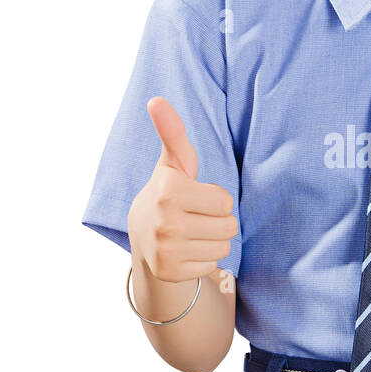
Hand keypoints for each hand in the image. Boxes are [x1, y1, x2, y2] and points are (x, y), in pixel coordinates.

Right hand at [127, 96, 238, 286]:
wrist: (142, 238)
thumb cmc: (168, 194)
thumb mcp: (172, 164)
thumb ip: (172, 133)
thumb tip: (156, 100)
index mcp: (168, 190)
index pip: (225, 201)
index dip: (214, 199)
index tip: (193, 198)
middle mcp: (165, 221)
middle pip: (229, 226)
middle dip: (217, 221)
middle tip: (194, 217)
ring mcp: (166, 250)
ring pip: (223, 247)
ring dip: (213, 241)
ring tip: (191, 234)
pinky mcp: (170, 272)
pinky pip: (212, 266)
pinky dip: (203, 260)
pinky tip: (186, 251)